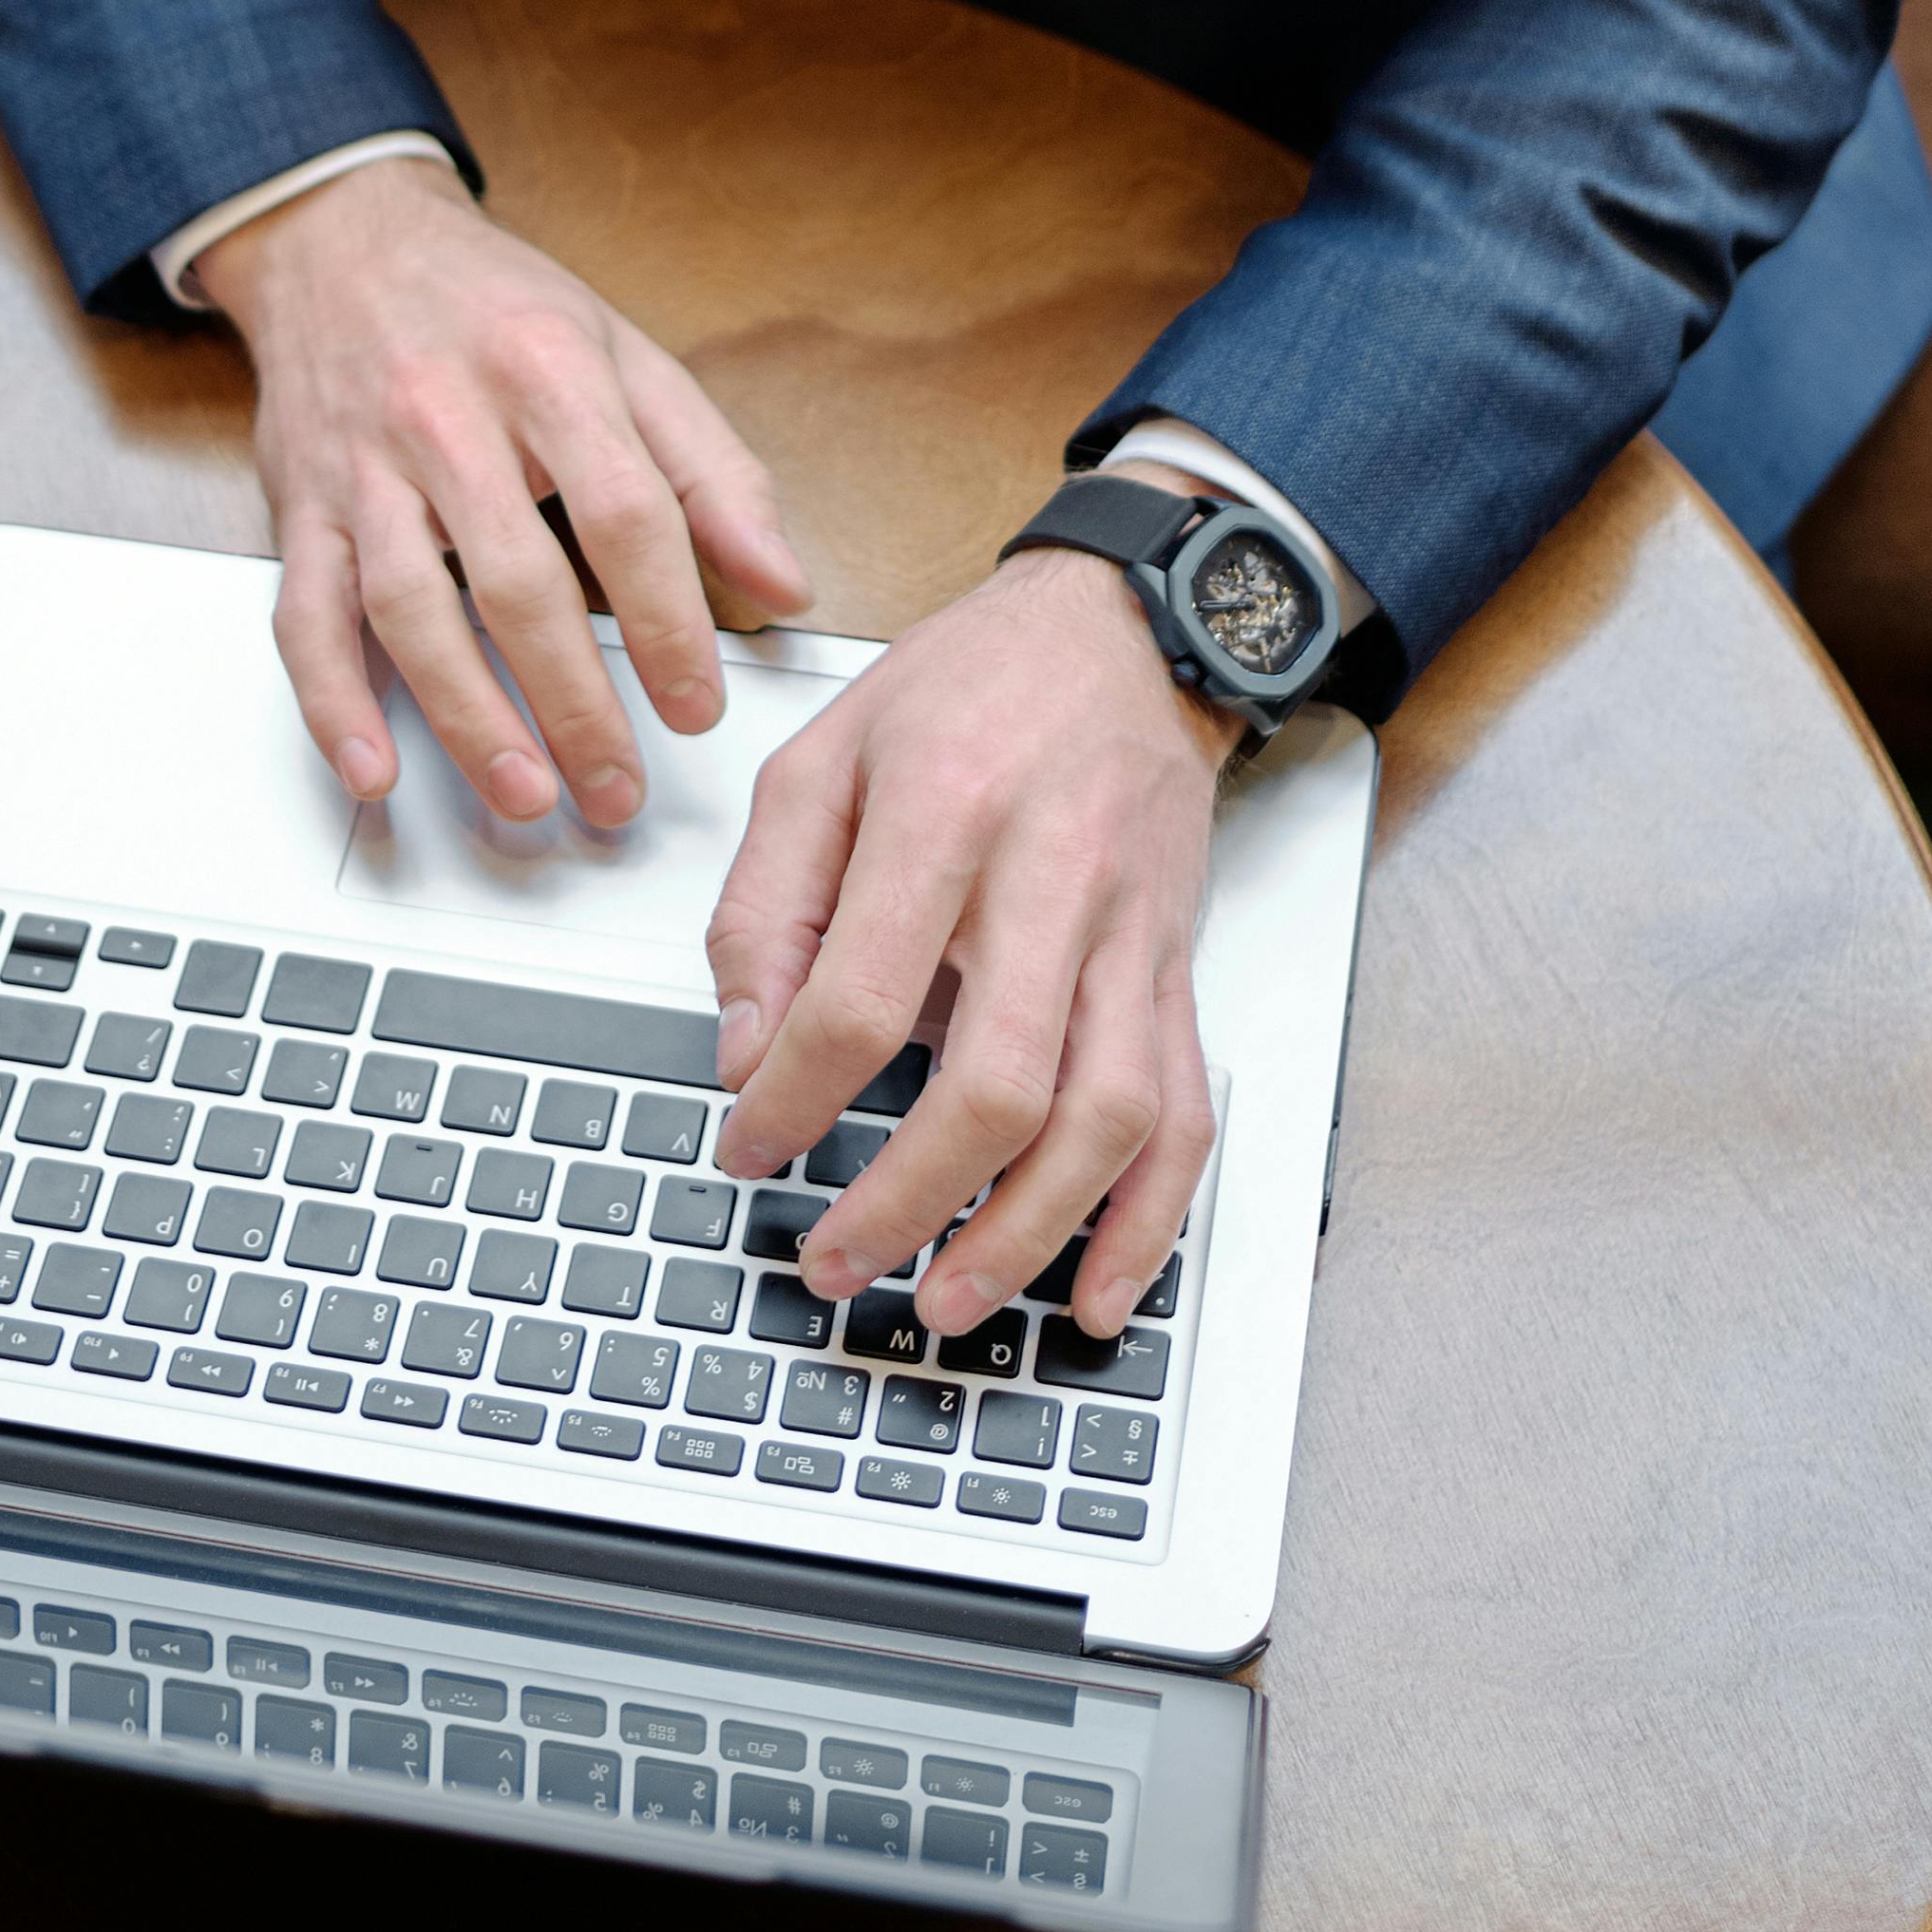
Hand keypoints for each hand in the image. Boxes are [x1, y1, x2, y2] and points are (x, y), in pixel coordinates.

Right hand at [198, 156, 810, 830]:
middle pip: (517, 581)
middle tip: (617, 787)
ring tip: (525, 793)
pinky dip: (333, 704)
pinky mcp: (301, 507)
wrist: (342, 237)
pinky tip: (371, 771)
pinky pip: (305, 618)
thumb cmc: (493, 306)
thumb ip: (712, 470)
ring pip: (409, 610)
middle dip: (575, 701)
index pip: (624, 513)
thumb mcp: (625, 353)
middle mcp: (446, 415)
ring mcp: (364, 467)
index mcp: (547, 368)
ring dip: (467, 717)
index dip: (669, 620)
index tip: (696, 705)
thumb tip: (784, 582)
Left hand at [706, 502, 1236, 1340]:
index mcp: (942, 812)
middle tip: (836, 1258)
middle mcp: (1050, 880)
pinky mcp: (1177, 970)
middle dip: (909, 1199)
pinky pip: (1185, 1112)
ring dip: (1029, 1233)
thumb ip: (767, 904)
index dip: (793, 1096)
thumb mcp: (821, 755)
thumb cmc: (967, 690)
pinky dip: (1150, 1220)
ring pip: (1106, 1118)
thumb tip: (746, 1053)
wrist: (1123, 631)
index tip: (749, 1147)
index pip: (863, 996)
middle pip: (997, 1081)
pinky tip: (1097, 1292)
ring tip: (951, 1299)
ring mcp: (1131, 935)